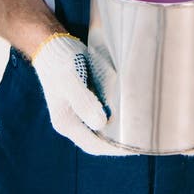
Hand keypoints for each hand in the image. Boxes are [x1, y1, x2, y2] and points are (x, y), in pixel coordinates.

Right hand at [31, 32, 130, 156]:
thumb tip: (101, 123)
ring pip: (101, 126)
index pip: (94, 145)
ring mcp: (77, 111)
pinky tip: (126, 107)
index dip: (114, 149)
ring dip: (117, 126)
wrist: (51, 45)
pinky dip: (113, 112)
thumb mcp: (70, 80)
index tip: (134, 146)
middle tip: (141, 135)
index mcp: (66, 122)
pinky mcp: (83, 100)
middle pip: (99, 139)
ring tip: (137, 123)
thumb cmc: (59, 62)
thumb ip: (84, 102)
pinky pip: (101, 112)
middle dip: (118, 139)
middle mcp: (72, 121)